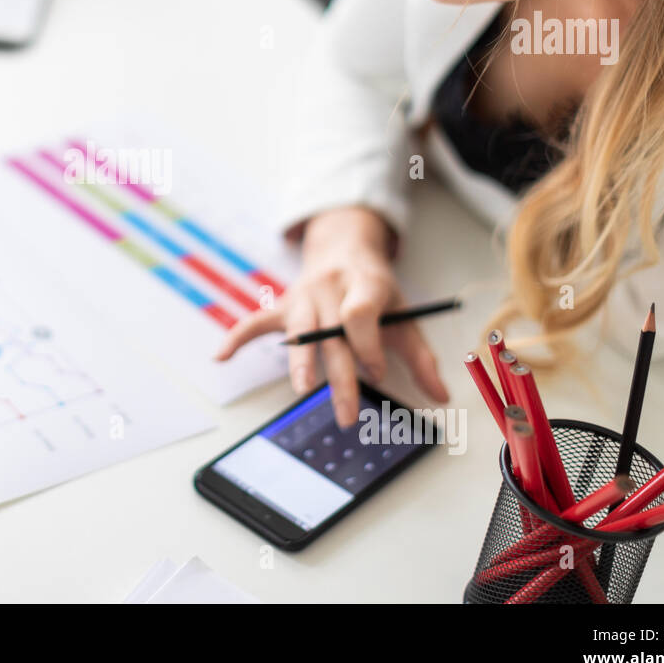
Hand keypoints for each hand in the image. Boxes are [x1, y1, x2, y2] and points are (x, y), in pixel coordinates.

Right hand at [215, 206, 447, 426]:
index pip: (360, 314)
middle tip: (346, 415)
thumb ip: (421, 357)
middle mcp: (331, 288)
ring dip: (300, 362)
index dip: (368, 345)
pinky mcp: (284, 305)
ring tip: (302, 390)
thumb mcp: (406, 314)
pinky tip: (220, 357)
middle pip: (332, 334)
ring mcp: (304, 296)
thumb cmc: (377, 290)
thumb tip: (443, 397)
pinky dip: (237, 338)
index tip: (376, 373)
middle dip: (339, 376)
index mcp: (365, 284)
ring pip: (299, 332)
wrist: (345, 248)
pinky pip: (256, 321)